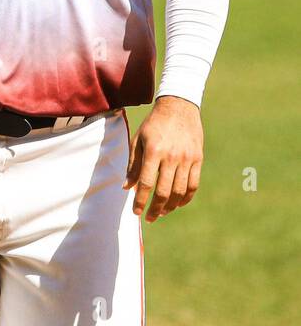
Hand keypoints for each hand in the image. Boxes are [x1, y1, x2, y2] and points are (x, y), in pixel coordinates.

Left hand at [124, 96, 203, 222]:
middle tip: (149, 218)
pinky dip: (186, 198)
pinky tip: (178, 204)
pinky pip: (193, 184)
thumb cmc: (153, 125)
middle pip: (164, 191)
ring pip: (180, 191)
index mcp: (153, 152)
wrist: (179, 108)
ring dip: (170, 206)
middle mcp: (171, 157)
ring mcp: (187, 159)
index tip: (136, 212)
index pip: (146, 183)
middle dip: (155, 208)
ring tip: (161, 212)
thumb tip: (127, 187)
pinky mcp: (198, 160)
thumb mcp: (138, 140)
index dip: (140, 200)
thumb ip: (133, 164)